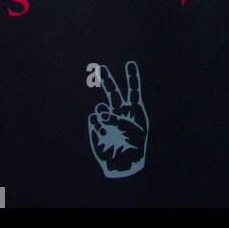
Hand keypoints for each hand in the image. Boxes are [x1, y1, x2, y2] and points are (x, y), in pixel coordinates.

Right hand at [88, 60, 148, 176]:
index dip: (132, 77)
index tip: (130, 64)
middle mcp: (120, 112)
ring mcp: (108, 120)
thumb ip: (116, 118)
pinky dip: (97, 123)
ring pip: (102, 108)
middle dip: (107, 80)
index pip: (133, 90)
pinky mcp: (98, 128)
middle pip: (113, 93)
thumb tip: (99, 113)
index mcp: (134, 110)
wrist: (124, 164)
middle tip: (100, 68)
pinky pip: (94, 119)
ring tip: (107, 122)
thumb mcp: (131, 129)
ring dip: (104, 113)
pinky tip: (102, 131)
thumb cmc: (133, 147)